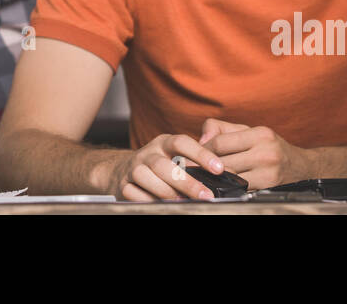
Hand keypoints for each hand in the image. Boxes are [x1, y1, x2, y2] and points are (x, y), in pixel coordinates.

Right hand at [105, 133, 227, 201]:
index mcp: (164, 143)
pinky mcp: (123, 184)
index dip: (201, 154)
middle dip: (187, 182)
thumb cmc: (159, 167)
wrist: (123, 171)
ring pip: (146, 177)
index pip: (182, 142)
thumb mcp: (174, 157)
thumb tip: (223, 174)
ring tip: (182, 201)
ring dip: (166, 192)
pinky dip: (148, 200)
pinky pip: (133, 193)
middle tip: (205, 195)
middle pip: (165, 165)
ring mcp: (133, 168)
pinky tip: (160, 204)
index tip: (218, 168)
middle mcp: (148, 153)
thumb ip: (193, 163)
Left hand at [197, 118, 313, 189]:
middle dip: (207, 166)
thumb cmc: (269, 147)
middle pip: (223, 162)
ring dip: (215, 179)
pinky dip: (229, 188)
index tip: (197, 155)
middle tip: (195, 168)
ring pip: (230, 178)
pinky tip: (222, 186)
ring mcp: (268, 173)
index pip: (220, 143)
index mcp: (260, 134)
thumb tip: (201, 139)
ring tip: (205, 177)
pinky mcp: (268, 189)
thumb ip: (222, 128)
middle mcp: (266, 153)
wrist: (301, 168)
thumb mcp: (250, 131)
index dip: (204, 150)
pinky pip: (240, 190)